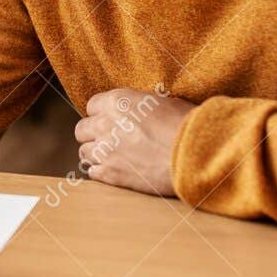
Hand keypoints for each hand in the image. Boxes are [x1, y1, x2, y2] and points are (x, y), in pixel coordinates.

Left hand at [75, 89, 196, 196]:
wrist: (194, 155)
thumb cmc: (186, 125)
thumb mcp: (163, 102)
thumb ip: (140, 106)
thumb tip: (138, 110)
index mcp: (117, 101)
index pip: (92, 105)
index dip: (102, 113)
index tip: (111, 120)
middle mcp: (105, 124)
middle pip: (82, 129)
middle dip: (93, 133)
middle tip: (108, 138)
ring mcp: (105, 151)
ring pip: (84, 152)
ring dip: (95, 153)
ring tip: (112, 156)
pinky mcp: (110, 174)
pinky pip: (92, 172)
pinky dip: (101, 171)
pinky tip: (115, 170)